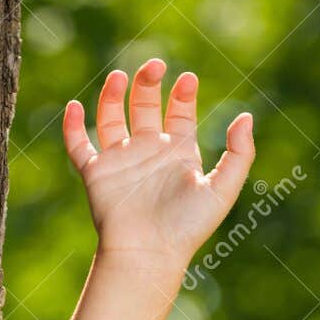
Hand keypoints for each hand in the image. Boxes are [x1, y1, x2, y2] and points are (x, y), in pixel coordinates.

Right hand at [62, 58, 255, 270]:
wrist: (148, 253)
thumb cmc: (187, 227)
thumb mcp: (223, 189)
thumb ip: (239, 154)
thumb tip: (246, 117)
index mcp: (178, 155)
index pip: (180, 113)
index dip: (183, 94)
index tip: (188, 80)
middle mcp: (149, 153)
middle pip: (146, 107)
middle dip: (149, 83)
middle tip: (156, 66)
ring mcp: (121, 162)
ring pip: (112, 118)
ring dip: (113, 95)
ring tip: (120, 76)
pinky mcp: (96, 174)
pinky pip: (79, 145)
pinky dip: (73, 126)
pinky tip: (75, 106)